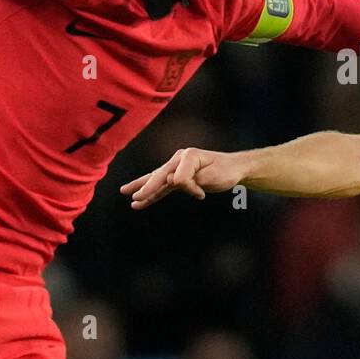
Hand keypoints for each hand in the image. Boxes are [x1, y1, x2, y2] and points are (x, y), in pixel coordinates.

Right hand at [120, 148, 245, 207]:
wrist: (234, 170)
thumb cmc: (225, 171)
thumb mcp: (211, 175)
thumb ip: (190, 178)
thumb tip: (171, 181)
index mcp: (188, 156)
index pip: (178, 176)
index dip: (188, 187)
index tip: (201, 193)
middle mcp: (179, 160)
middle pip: (159, 175)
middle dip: (145, 187)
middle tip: (133, 196)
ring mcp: (177, 168)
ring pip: (156, 180)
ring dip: (142, 188)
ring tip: (126, 193)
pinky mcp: (179, 178)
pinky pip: (163, 188)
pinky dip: (152, 195)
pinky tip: (140, 202)